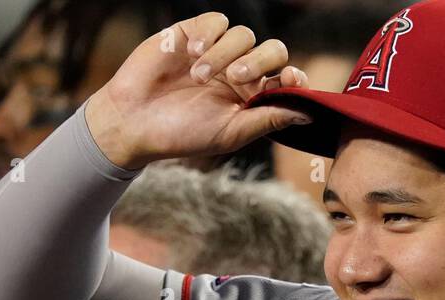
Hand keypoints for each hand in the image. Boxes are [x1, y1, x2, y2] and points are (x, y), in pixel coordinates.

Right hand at [84, 11, 311, 168]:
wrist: (134, 121)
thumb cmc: (182, 134)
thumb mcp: (230, 133)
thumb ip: (269, 119)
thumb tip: (310, 114)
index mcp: (253, 98)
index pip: (286, 79)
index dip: (294, 77)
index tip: (291, 80)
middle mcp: (240, 72)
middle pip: (273, 50)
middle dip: (260, 61)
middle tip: (237, 78)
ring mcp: (218, 51)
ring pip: (244, 35)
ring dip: (225, 54)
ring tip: (198, 76)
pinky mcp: (193, 33)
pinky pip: (217, 21)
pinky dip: (210, 35)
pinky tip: (192, 54)